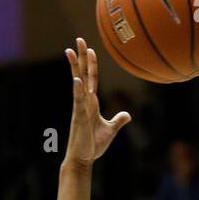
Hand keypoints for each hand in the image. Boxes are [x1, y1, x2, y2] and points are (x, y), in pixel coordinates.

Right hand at [63, 37, 130, 166]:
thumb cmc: (92, 145)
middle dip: (81, 57)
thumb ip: (118, 120)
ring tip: (71, 51)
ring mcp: (80, 108)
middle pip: (82, 74)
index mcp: (91, 103)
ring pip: (78, 83)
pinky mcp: (80, 118)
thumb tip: (127, 114)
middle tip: (79, 39)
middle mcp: (84, 102)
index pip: (91, 78)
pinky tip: (77, 80)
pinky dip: (78, 91)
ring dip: (75, 67)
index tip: (90, 49)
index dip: (91, 64)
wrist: (83, 159)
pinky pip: (78, 102)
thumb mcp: (110, 130)